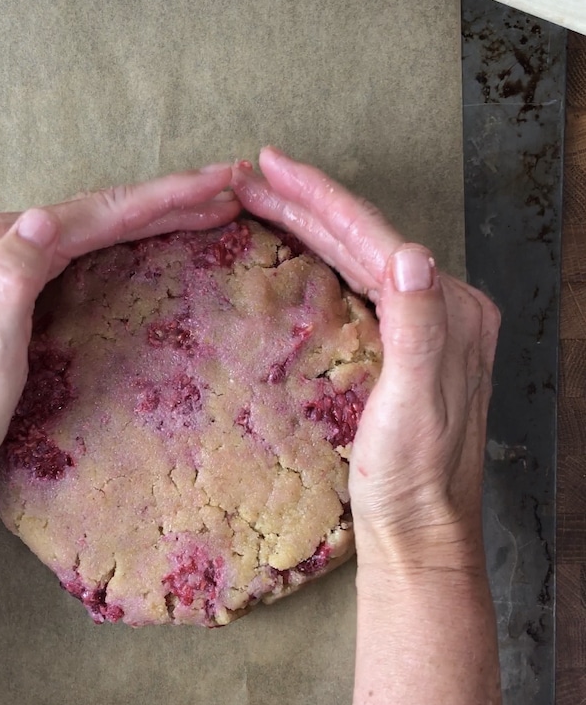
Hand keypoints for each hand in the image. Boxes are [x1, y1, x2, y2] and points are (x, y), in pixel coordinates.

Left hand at [0, 166, 238, 494]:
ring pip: (87, 224)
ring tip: (204, 205)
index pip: (95, 212)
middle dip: (165, 198)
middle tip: (229, 188)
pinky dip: (118, 235)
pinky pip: (73, 243)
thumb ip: (10, 279)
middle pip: (96, 210)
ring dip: (147, 212)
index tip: (218, 182)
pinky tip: (145, 235)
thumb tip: (40, 219)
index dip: (162, 197)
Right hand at [234, 148, 499, 572]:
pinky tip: (301, 255)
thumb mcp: (415, 402)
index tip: (270, 167)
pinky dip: (325, 261)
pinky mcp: (406, 352)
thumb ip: (419, 327)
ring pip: (360, 258)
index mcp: (451, 310)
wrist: (420, 537)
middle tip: (252, 176)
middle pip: (365, 238)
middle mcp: (445, 310)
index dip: (319, 197)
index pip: (375, 236)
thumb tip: (412, 254)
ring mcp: (427, 330)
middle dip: (307, 203)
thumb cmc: (414, 480)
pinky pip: (359, 287)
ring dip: (312, 225)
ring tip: (265, 200)